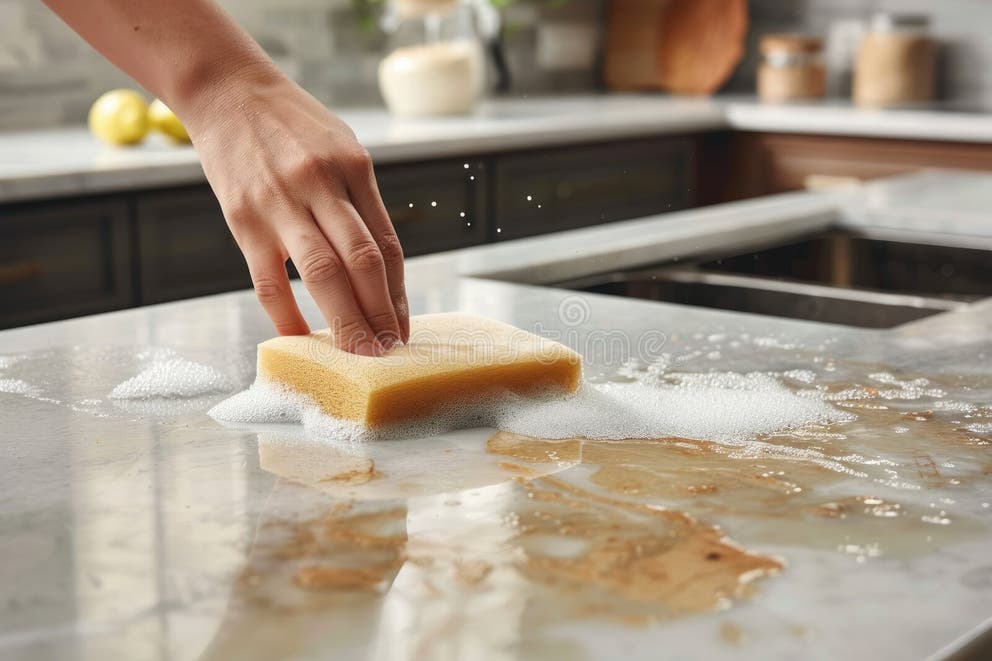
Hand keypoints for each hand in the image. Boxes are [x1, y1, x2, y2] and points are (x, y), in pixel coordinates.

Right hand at [183, 67, 408, 355]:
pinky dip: (285, 314)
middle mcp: (322, 185)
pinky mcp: (243, 217)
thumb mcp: (342, 148)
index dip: (398, 294)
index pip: (386, 245)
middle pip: (361, 262)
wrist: (228, 91)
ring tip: (357, 354)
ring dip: (344, 320)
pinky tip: (298, 338)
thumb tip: (381, 267)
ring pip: (321, 273)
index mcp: (355, 169)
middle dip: (378, 314)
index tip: (402, 329)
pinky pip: (267, 279)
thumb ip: (361, 202)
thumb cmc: (293, 125)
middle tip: (386, 352)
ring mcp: (280, 202)